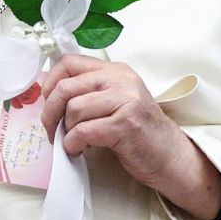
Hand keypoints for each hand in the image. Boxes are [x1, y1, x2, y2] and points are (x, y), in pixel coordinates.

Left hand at [41, 55, 220, 219]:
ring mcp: (125, 100)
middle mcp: (121, 79)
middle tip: (52, 130)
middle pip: (66, 87)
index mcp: (116, 71)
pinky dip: (73, 144)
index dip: (51, 82)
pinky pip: (83, 131)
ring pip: (73, 109)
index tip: (48, 103)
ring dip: (65, 131)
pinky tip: (79, 150)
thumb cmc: (139, 133)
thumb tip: (50, 95)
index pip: (70, 62)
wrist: (172, 157)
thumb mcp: (116, 102)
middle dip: (51, 112)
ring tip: (73, 142)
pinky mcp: (125, 125)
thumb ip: (91, 93)